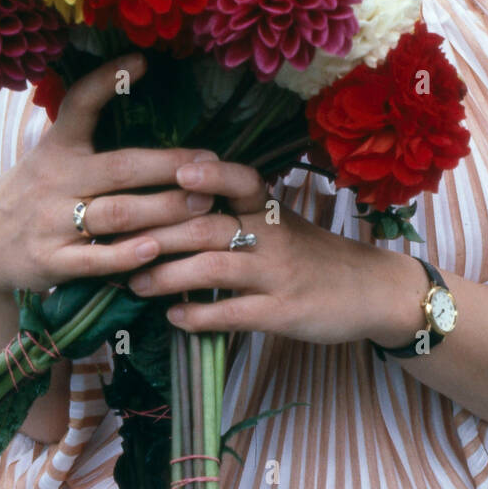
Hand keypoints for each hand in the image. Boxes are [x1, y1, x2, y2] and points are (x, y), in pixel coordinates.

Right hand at [0, 52, 219, 299]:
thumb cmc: (34, 193)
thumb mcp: (50, 153)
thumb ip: (85, 130)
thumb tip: (136, 82)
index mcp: (58, 148)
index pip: (78, 104)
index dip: (107, 79)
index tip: (142, 60)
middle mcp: (55, 180)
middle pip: (121, 167)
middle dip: (169, 166)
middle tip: (210, 167)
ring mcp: (51, 222)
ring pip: (116, 213)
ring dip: (163, 210)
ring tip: (202, 207)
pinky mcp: (50, 261)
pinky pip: (94, 258)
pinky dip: (126, 254)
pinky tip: (156, 249)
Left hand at [126, 156, 426, 345]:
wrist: (371, 290)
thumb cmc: (314, 253)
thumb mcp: (283, 222)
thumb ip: (238, 214)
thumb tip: (171, 207)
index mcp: (272, 208)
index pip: (240, 180)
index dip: (209, 175)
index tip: (175, 172)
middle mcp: (274, 235)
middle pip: (208, 227)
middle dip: (157, 235)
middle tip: (116, 243)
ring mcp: (278, 275)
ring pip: (212, 269)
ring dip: (166, 276)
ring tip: (134, 283)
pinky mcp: (282, 313)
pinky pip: (231, 314)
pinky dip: (197, 316)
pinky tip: (172, 316)